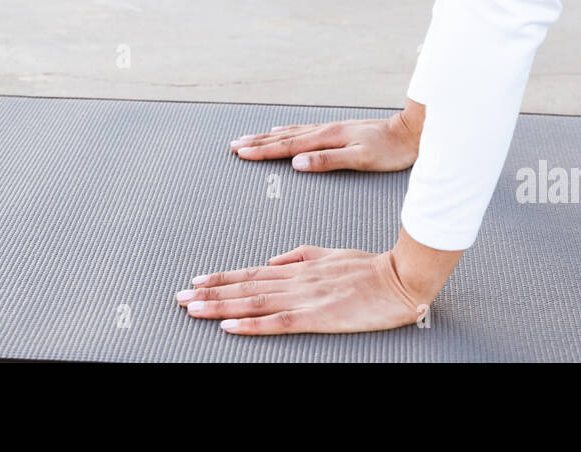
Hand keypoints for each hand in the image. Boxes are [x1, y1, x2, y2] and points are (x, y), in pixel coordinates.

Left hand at [175, 244, 427, 334]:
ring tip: (192, 308)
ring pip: (253, 302)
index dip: (222, 278)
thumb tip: (273, 260)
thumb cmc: (370, 269)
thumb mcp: (330, 254)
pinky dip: (250, 324)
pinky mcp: (317, 315)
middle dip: (210, 292)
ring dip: (219, 306)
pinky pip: (276, 322)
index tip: (197, 281)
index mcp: (299, 268)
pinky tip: (229, 326)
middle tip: (180, 296)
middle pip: (244, 287)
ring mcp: (304, 298)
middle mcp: (295, 281)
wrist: (400, 277)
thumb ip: (301, 255)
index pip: (252, 274)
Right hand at [229, 104, 422, 171]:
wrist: (411, 133)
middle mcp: (325, 131)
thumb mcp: (360, 158)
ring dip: (268, 136)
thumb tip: (297, 162)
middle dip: (257, 142)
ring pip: (291, 132)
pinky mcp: (337, 131)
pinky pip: (303, 130)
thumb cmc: (390, 150)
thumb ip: (327, 161)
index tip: (241, 153)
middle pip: (283, 137)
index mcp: (327, 138)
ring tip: (250, 138)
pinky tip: (282, 130)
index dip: (262, 151)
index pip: (287, 146)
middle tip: (234, 145)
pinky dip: (286, 131)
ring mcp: (330, 130)